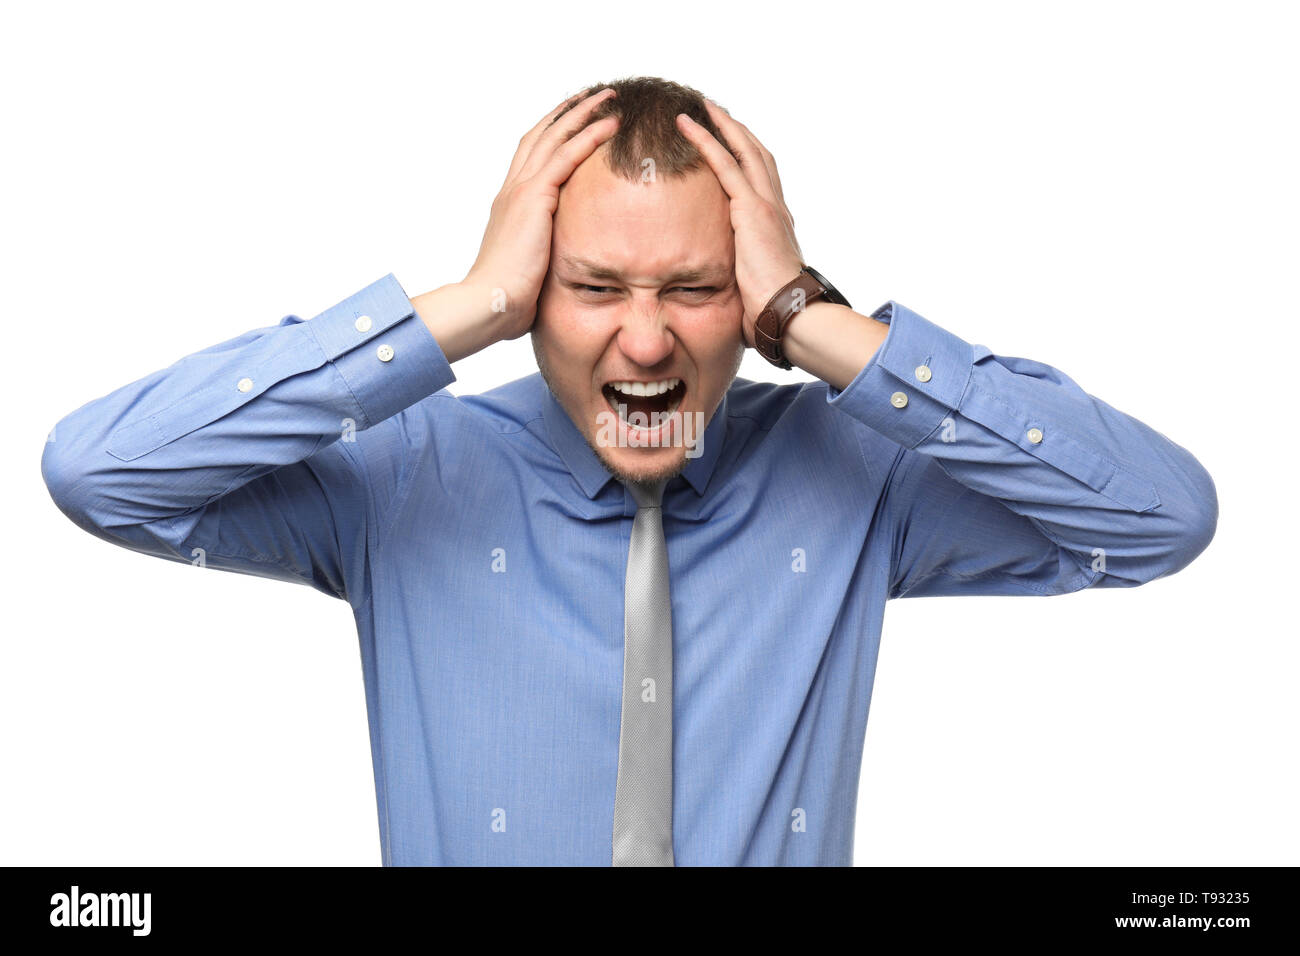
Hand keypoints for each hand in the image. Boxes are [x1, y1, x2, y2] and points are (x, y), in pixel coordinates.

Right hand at [462, 88, 619, 339]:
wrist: (489, 304)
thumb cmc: (506, 300)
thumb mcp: (529, 270)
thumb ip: (542, 257)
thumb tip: (556, 271)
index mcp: (510, 204)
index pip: (532, 155)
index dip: (553, 133)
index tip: (574, 119)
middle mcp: (512, 190)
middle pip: (541, 135)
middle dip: (568, 112)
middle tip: (594, 95)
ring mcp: (520, 191)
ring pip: (554, 137)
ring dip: (583, 113)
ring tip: (609, 98)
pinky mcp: (532, 199)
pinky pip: (565, 157)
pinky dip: (589, 137)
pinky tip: (610, 125)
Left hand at [675, 99, 804, 348]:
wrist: (788, 312)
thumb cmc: (771, 310)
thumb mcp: (753, 285)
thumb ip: (742, 276)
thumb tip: (731, 292)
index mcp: (777, 223)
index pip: (761, 178)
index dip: (747, 154)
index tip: (730, 140)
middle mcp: (775, 207)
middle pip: (756, 153)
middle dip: (736, 129)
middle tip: (715, 110)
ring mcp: (766, 204)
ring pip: (743, 149)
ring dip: (721, 124)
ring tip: (700, 106)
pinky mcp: (752, 209)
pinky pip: (725, 164)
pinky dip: (706, 140)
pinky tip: (687, 125)